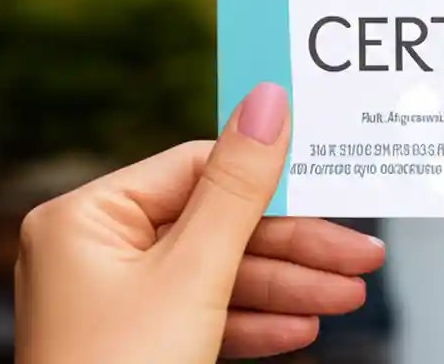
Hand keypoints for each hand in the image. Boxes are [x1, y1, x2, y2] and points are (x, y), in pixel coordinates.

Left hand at [15, 83, 384, 362]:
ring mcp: (115, 303)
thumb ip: (239, 189)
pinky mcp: (138, 343)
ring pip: (219, 276)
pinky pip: (204, 315)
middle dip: (294, 248)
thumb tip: (267, 103)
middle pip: (216, 227)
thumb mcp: (193, 274)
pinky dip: (254, 322)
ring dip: (288, 289)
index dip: (268, 176)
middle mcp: (93, 253)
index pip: (195, 169)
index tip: (328, 178)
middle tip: (358, 255)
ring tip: (347, 297)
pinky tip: (301, 328)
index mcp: (84, 219)